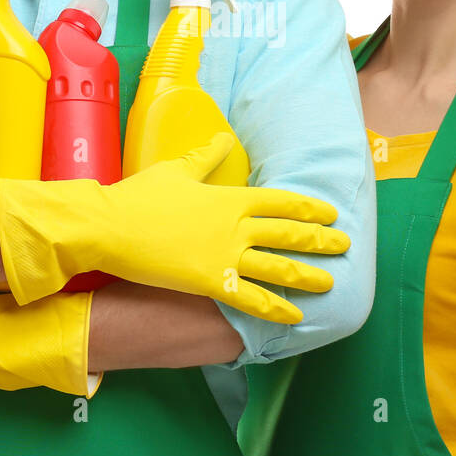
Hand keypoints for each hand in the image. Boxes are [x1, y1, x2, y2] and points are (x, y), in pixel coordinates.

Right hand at [0, 133, 348, 323]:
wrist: (110, 226)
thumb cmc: (141, 195)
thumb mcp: (177, 169)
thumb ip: (206, 156)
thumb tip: (225, 138)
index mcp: (231, 197)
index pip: (280, 202)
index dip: (308, 208)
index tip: (329, 214)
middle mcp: (236, 226)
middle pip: (289, 234)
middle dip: (320, 241)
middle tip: (345, 246)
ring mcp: (226, 256)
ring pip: (279, 268)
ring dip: (308, 275)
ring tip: (331, 282)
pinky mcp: (211, 282)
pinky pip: (252, 300)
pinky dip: (276, 309)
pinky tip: (295, 318)